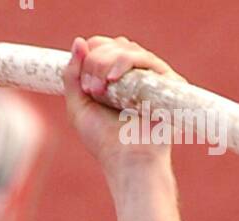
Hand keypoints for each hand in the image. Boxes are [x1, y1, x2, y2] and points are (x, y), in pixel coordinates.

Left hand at [63, 35, 184, 172]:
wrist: (127, 160)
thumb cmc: (104, 141)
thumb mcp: (78, 107)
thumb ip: (72, 77)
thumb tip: (78, 41)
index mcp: (115, 79)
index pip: (103, 47)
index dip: (90, 54)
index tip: (83, 81)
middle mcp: (134, 74)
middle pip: (114, 44)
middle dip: (96, 61)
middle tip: (92, 88)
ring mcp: (150, 76)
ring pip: (128, 48)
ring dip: (106, 62)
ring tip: (100, 89)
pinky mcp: (166, 81)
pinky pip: (145, 58)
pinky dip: (125, 63)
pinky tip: (113, 80)